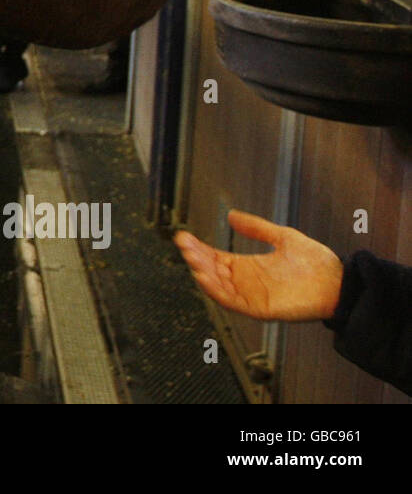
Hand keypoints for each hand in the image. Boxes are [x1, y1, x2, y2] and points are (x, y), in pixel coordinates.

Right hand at [173, 209, 343, 321]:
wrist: (340, 282)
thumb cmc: (317, 263)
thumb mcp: (283, 237)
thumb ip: (257, 228)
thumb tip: (232, 216)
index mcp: (248, 266)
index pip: (216, 258)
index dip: (199, 248)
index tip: (184, 237)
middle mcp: (246, 282)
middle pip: (212, 271)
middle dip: (196, 258)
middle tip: (183, 244)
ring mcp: (251, 295)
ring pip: (218, 286)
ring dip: (202, 273)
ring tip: (191, 258)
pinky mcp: (259, 308)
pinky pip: (232, 302)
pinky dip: (216, 292)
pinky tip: (206, 279)